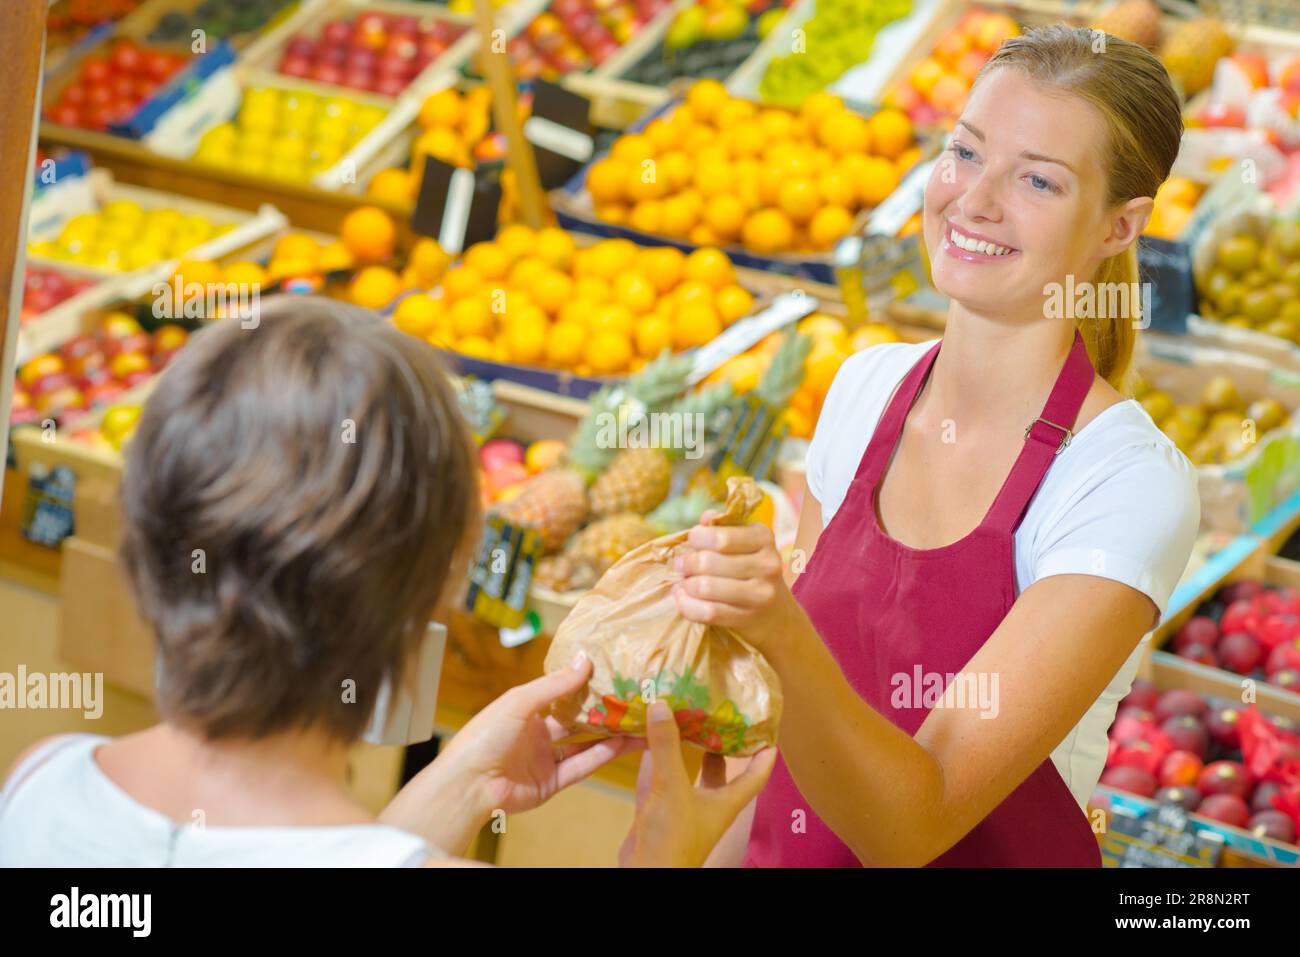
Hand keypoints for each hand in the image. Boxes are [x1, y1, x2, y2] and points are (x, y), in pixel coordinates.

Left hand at [384, 654, 635, 852]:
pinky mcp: (551, 783)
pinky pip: (581, 766)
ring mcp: (545, 760)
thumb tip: (585, 660)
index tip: (612, 675)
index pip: (561, 695)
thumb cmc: (485, 736)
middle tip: (632, 701)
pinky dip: (602, 755)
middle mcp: (537, 734)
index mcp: (525, 711)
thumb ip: (555, 684)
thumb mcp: (520, 701)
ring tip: (638, 723)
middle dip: (603, 712)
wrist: (468, 784)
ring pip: (584, 744)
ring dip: (610, 735)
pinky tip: (623, 744)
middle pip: (577, 721)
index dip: (585, 686)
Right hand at [620, 700, 775, 867]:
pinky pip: (659, 782)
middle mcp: (708, 804)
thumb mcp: (671, 786)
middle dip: (720, 745)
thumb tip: (662, 704)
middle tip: (716, 716)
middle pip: (720, 772)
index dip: (765, 752)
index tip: (767, 728)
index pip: (756, 774)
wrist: (647, 875)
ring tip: (682, 721)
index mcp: (726, 801)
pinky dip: (654, 762)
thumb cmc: (673, 838)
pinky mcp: (659, 814)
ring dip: (684, 751)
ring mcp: (683, 810)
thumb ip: (666, 746)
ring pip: (687, 775)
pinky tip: (646, 742)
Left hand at [671, 509, 799, 650]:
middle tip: (680, 566)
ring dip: (685, 586)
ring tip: (682, 585)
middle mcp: (767, 564)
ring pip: (705, 587)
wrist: (777, 614)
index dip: (697, 538)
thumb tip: (706, 517)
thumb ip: (723, 528)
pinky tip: (683, 600)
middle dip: (686, 563)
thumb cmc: (751, 571)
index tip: (691, 541)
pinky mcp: (748, 619)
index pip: (721, 536)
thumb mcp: (745, 544)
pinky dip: (687, 606)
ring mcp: (760, 594)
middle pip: (708, 562)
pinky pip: (707, 612)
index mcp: (763, 538)